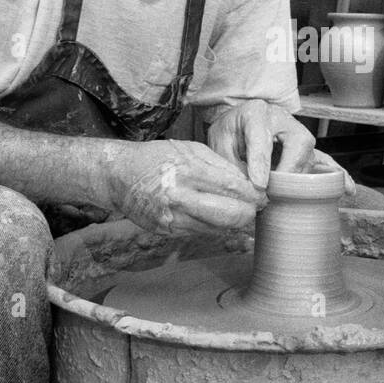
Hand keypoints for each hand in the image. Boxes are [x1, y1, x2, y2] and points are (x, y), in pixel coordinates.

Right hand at [98, 139, 264, 233]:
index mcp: (188, 170)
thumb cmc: (157, 158)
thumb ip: (220, 165)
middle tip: (256, 207)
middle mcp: (180, 196)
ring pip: (218, 228)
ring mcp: (173, 217)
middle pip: (230, 214)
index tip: (263, 195)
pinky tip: (219, 217)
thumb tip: (249, 182)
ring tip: (241, 213)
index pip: (232, 187)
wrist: (120, 175)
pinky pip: (202, 233)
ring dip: (234, 223)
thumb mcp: (190, 149)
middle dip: (249, 213)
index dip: (253, 194)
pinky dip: (215, 226)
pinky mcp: (167, 231)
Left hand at [206, 100, 354, 192]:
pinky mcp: (306, 148)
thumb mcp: (219, 143)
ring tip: (299, 197)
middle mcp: (282, 119)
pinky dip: (336, 175)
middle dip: (290, 169)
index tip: (259, 185)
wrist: (237, 121)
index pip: (261, 136)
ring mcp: (298, 133)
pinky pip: (325, 160)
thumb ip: (232, 165)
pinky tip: (347, 190)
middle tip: (277, 190)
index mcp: (255, 113)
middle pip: (298, 142)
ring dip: (305, 178)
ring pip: (311, 154)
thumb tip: (252, 191)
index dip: (261, 162)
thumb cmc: (230, 132)